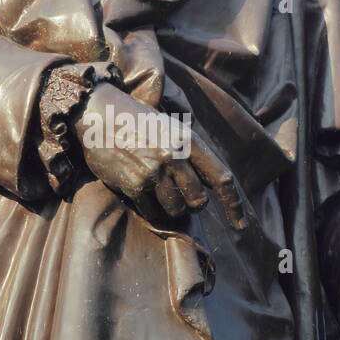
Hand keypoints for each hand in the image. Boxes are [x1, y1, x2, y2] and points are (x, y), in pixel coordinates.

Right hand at [73, 82, 246, 229]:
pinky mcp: (135, 184)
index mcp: (189, 142)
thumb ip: (190, 155)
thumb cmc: (137, 122)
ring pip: (176, 210)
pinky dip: (149, 208)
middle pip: (198, 201)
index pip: (222, 178)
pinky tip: (139, 190)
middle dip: (191, 205)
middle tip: (178, 196)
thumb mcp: (170, 129)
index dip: (234, 206)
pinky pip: (152, 212)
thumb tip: (208, 189)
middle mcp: (175, 157)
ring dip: (169, 208)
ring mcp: (155, 172)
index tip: (241, 226)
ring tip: (156, 191)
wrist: (99, 113)